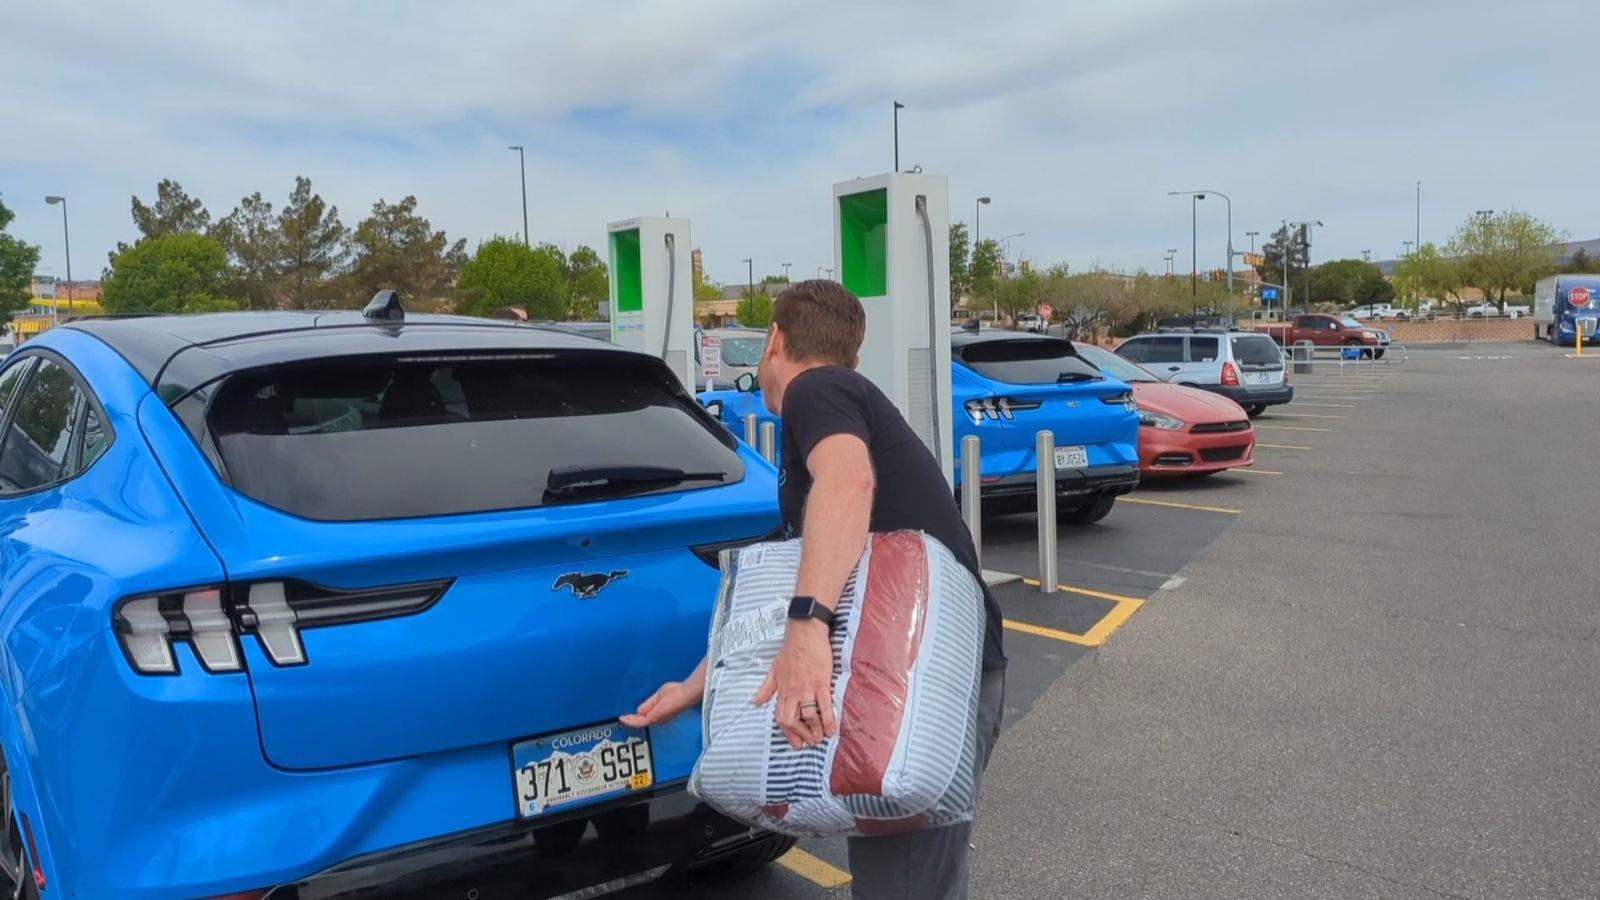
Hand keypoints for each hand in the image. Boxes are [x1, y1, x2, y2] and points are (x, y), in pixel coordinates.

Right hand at [621, 658, 706, 727]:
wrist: (684, 694)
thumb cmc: (677, 692)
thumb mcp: (658, 697)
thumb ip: (648, 704)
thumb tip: (638, 710)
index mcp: (660, 713)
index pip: (646, 717)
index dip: (636, 717)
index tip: (627, 716)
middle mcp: (658, 718)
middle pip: (641, 721)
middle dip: (631, 720)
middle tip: (622, 719)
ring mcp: (656, 718)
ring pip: (640, 722)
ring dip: (630, 721)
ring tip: (622, 719)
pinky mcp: (655, 717)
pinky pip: (640, 721)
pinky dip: (631, 720)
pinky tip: (625, 719)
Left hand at [752, 620, 837, 748]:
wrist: (805, 633)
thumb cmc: (790, 649)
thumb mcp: (774, 669)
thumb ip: (766, 688)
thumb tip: (755, 702)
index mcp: (782, 690)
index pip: (781, 717)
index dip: (788, 733)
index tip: (795, 742)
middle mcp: (793, 692)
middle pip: (792, 721)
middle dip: (801, 735)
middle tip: (809, 743)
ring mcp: (807, 688)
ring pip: (809, 716)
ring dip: (816, 730)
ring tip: (822, 737)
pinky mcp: (821, 683)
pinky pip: (825, 706)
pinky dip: (829, 720)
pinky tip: (832, 729)